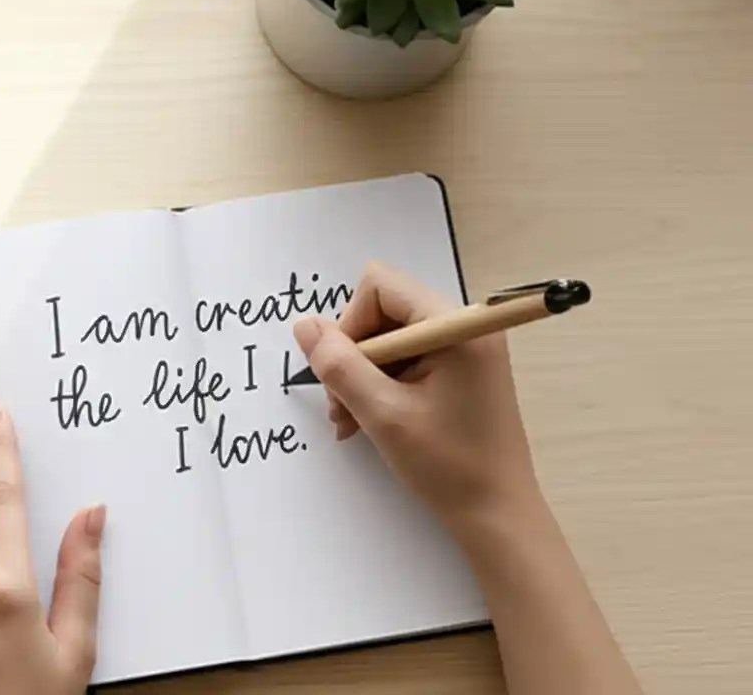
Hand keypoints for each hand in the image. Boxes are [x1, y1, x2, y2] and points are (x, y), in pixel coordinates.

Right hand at [293, 261, 540, 527]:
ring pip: (389, 339)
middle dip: (353, 354)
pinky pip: (406, 360)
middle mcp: (462, 326)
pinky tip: (367, 421)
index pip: (381, 287)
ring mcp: (463, 349)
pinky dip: (380, 386)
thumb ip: (339, 366)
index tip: (341, 371)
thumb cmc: (448, 465)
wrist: (498, 514)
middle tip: (339, 404)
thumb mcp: (383, 414)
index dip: (350, 323)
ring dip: (361, 376)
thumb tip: (304, 325)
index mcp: (455, 326)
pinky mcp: (459, 372)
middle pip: (383, 311)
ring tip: (349, 421)